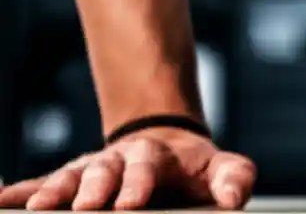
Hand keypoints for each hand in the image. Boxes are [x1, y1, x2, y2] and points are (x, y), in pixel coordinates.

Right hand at [0, 127, 255, 210]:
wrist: (168, 148)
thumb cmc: (196, 170)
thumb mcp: (222, 168)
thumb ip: (233, 179)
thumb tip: (232, 200)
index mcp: (157, 156)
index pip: (147, 167)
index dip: (137, 184)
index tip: (130, 204)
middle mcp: (119, 160)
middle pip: (105, 170)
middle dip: (95, 188)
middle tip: (86, 208)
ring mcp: (92, 170)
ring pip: (70, 178)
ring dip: (53, 192)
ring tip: (39, 210)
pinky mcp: (73, 182)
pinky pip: (41, 185)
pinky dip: (21, 193)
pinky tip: (4, 202)